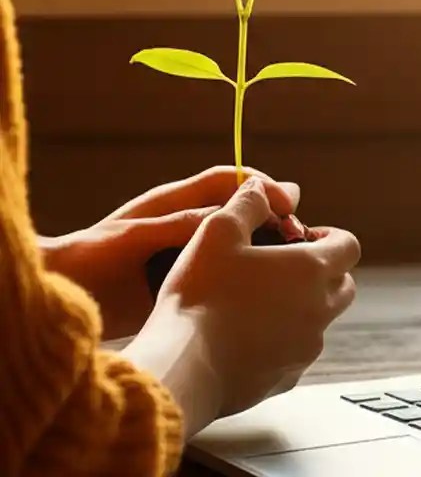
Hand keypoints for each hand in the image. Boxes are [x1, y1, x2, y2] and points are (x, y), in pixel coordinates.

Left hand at [42, 166, 298, 339]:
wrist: (64, 294)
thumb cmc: (92, 258)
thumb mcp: (137, 236)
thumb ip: (182, 222)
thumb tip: (235, 210)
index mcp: (177, 202)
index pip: (231, 180)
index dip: (264, 185)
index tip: (291, 203)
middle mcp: (189, 224)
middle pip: (244, 212)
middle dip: (275, 220)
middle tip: (300, 240)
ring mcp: (191, 254)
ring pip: (240, 246)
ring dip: (266, 252)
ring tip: (291, 268)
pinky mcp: (189, 284)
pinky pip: (227, 277)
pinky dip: (250, 281)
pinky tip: (268, 296)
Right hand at [124, 177, 359, 435]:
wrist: (184, 366)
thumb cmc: (201, 294)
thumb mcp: (217, 231)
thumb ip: (247, 203)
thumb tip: (261, 187)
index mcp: (313, 270)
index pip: (349, 245)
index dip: (330, 237)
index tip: (302, 237)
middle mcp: (321, 309)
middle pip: (343, 284)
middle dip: (322, 272)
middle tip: (283, 267)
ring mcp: (307, 347)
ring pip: (321, 320)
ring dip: (303, 307)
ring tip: (258, 301)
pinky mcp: (289, 376)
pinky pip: (297, 352)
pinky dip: (283, 340)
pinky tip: (246, 336)